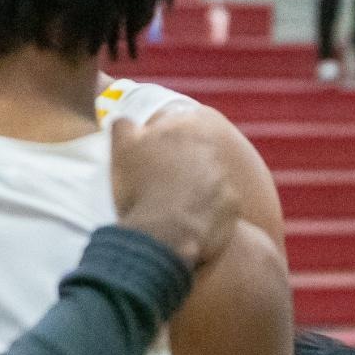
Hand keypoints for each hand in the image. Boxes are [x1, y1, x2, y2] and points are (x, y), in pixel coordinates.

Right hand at [111, 109, 238, 268]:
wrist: (163, 235)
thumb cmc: (139, 190)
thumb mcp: (121, 151)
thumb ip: (124, 127)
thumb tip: (125, 119)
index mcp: (183, 132)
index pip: (176, 128)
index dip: (162, 143)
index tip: (153, 159)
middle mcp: (209, 151)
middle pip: (195, 151)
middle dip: (182, 163)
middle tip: (162, 183)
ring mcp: (224, 178)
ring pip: (209, 177)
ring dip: (197, 186)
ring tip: (174, 204)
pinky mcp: (233, 204)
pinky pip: (221, 202)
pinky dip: (208, 208)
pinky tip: (189, 218)